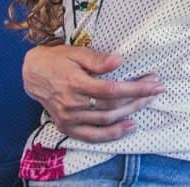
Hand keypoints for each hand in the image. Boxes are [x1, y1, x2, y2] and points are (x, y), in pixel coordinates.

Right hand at [23, 44, 163, 141]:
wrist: (33, 74)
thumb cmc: (58, 60)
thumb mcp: (76, 53)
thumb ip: (97, 59)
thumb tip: (119, 61)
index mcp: (75, 83)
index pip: (112, 89)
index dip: (135, 88)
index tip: (154, 83)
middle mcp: (72, 104)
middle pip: (112, 106)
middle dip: (138, 98)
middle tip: (156, 89)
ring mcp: (69, 118)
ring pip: (106, 121)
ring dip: (130, 113)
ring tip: (147, 102)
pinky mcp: (67, 127)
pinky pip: (92, 136)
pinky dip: (111, 135)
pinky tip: (129, 127)